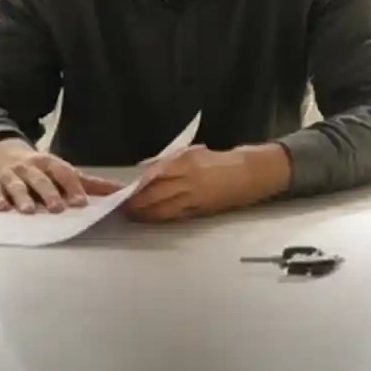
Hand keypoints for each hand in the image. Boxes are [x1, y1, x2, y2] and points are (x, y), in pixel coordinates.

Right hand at [0, 137, 124, 213]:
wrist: (0, 151)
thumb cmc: (39, 167)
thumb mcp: (62, 170)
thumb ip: (89, 183)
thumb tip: (121, 190)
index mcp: (50, 163)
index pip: (64, 173)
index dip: (73, 187)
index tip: (81, 202)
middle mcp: (31, 167)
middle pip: (41, 179)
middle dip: (49, 193)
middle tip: (57, 209)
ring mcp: (12, 174)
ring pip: (18, 185)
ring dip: (24, 197)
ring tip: (29, 211)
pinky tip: (2, 208)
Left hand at [124, 143, 289, 222]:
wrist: (246, 173)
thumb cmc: (217, 160)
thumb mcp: (192, 152)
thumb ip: (168, 160)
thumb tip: (144, 168)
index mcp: (185, 161)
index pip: (155, 174)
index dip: (139, 185)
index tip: (126, 190)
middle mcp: (188, 179)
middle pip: (156, 193)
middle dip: (138, 202)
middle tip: (124, 207)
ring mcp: (195, 196)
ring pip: (164, 208)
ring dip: (146, 213)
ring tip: (134, 216)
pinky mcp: (201, 210)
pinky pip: (177, 215)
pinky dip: (162, 217)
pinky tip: (152, 218)